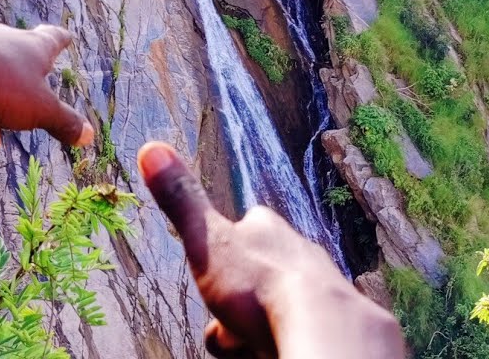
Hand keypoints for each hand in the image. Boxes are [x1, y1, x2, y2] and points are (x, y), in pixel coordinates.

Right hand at [137, 142, 404, 357]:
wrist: (322, 330)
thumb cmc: (259, 287)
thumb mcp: (207, 242)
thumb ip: (181, 201)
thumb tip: (151, 148)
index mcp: (266, 229)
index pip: (243, 230)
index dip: (223, 258)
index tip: (216, 278)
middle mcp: (299, 250)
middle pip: (258, 273)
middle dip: (240, 298)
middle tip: (233, 320)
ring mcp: (322, 285)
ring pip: (280, 303)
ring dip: (263, 321)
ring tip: (255, 337)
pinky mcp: (337, 322)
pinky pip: (303, 327)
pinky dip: (288, 336)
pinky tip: (279, 343)